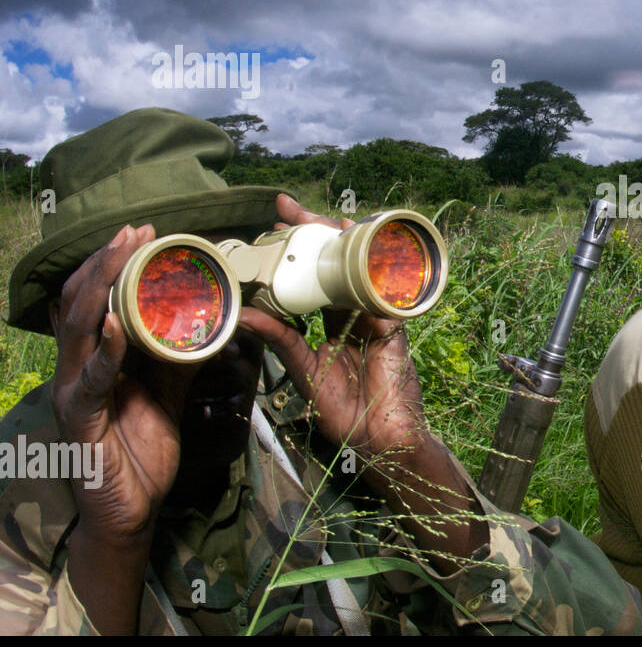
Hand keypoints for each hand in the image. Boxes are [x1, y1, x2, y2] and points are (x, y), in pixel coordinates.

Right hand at [50, 223, 187, 544]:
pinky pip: (91, 377)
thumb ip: (178, 358)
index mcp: (97, 357)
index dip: (114, 262)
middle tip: (136, 230)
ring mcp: (74, 389)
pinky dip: (105, 349)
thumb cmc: (142, 449)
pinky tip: (115, 325)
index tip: (144, 231)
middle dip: (107, 261)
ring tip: (122, 254)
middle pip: (80, 300)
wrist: (132, 508)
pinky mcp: (79, 416)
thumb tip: (211, 321)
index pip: (96, 297)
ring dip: (101, 286)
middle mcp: (78, 366)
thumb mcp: (168, 392)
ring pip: (78, 326)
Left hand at [238, 195, 485, 567]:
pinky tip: (367, 246)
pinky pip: (382, 293)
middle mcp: (348, 315)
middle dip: (315, 235)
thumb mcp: (302, 370)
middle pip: (331, 266)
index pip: (304, 281)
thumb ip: (279, 341)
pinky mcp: (394, 324)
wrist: (382, 437)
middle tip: (292, 209)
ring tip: (329, 217)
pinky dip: (375, 270)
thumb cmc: (342, 411)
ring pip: (357, 270)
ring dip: (346, 242)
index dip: (289, 254)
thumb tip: (243, 314)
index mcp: (324, 327)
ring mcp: (373, 316)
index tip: (270, 224)